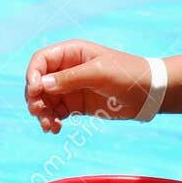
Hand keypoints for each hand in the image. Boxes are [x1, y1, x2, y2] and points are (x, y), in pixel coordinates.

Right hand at [25, 40, 158, 132]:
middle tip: (39, 113)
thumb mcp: (98, 73)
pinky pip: (56, 112)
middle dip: (35, 98)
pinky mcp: (76, 105)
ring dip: (42, 113)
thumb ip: (69, 78)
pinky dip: (52, 120)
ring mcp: (71, 88)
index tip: (34, 92)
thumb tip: (41, 85)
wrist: (149, 93)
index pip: (41, 61)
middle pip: (39, 82)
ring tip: (49, 126)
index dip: (32, 75)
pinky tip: (56, 129)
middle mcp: (67, 69)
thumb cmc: (126, 74)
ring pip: (45, 100)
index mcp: (71, 53)